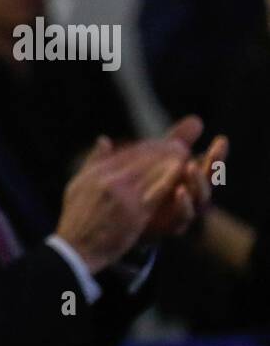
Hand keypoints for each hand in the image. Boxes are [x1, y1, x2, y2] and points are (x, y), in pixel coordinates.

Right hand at [55, 133, 185, 272]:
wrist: (76, 249)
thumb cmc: (76, 219)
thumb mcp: (77, 185)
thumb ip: (93, 162)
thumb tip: (104, 140)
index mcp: (96, 173)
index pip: (128, 152)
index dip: (149, 145)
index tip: (163, 143)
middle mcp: (109, 181)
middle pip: (143, 158)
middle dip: (163, 149)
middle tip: (180, 145)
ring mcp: (123, 196)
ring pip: (153, 170)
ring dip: (171, 160)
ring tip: (184, 154)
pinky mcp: (135, 213)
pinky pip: (157, 191)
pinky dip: (170, 179)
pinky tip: (182, 172)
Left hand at [138, 116, 227, 240]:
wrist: (125, 223)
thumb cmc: (146, 189)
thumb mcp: (158, 161)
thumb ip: (174, 142)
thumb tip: (196, 120)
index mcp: (189, 180)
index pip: (207, 166)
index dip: (216, 155)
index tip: (221, 140)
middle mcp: (191, 196)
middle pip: (208, 181)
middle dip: (213, 165)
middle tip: (216, 149)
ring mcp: (183, 211)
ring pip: (199, 198)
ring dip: (198, 181)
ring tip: (191, 165)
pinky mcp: (171, 225)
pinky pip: (183, 216)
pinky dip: (183, 204)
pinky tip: (180, 190)